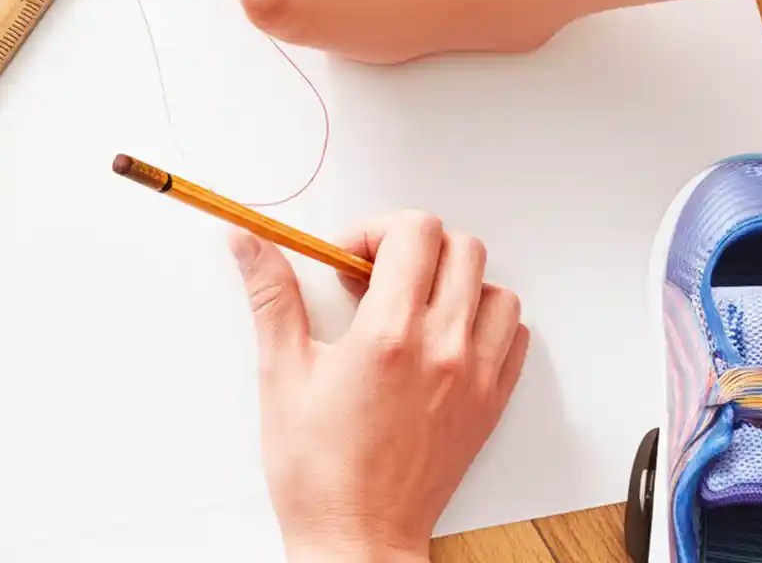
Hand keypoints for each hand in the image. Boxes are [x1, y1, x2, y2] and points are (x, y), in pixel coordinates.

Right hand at [229, 212, 529, 560]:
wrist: (356, 538)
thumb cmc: (317, 471)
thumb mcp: (283, 373)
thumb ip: (271, 295)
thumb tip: (248, 242)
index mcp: (389, 335)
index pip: (414, 233)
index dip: (375, 230)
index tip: (348, 260)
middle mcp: (443, 349)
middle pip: (459, 248)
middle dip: (412, 247)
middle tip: (374, 277)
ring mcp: (475, 377)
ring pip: (493, 288)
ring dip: (454, 282)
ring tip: (412, 306)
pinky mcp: (491, 403)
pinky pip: (512, 336)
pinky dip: (485, 321)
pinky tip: (443, 338)